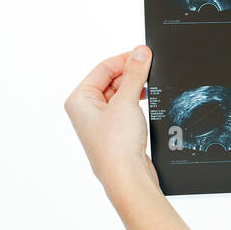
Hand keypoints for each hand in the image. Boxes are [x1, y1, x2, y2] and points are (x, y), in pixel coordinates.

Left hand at [64, 45, 158, 192]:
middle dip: (131, 74)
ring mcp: (100, 122)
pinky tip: (148, 102)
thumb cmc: (116, 147)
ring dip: (134, 88)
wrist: (126, 177)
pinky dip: (136, 101)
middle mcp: (86, 110)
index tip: (144, 54)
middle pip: (111, 80)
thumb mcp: (127, 101)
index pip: (103, 68)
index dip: (124, 59)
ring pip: (119, 94)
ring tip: (151, 86)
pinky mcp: (115, 132)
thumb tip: (140, 52)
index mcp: (79, 100)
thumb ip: (134, 74)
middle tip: (151, 67)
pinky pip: (125, 108)